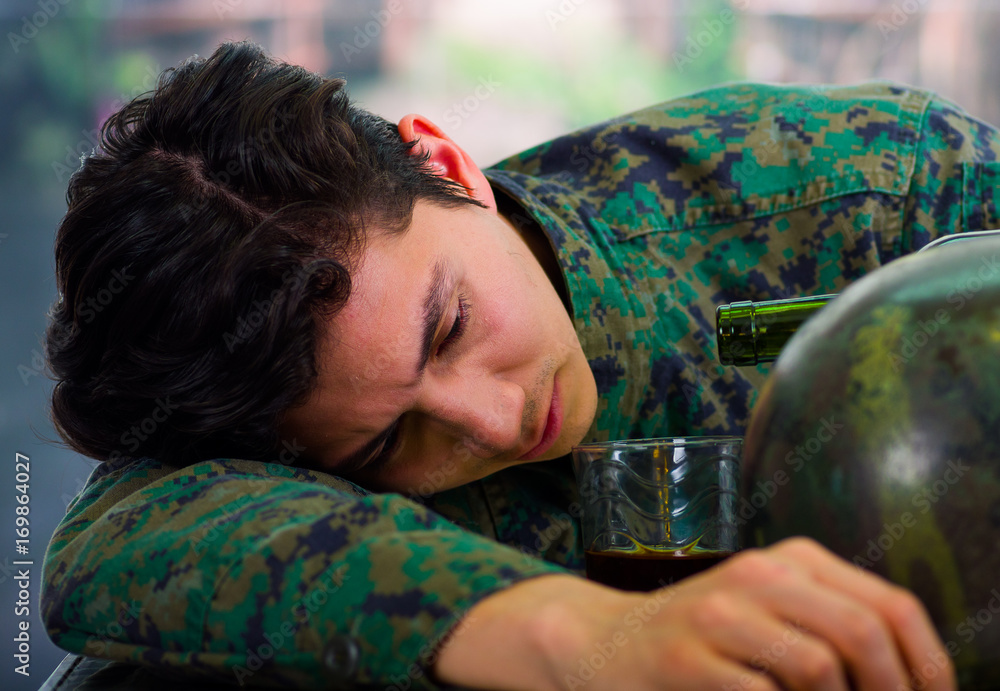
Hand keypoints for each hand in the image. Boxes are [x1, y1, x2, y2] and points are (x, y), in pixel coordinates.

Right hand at [432, 537, 955, 690]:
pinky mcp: (688, 657)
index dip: (928, 664)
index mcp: (792, 559)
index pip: (890, 604)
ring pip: (818, 665)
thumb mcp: (774, 609)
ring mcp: (720, 613)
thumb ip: (832, 624)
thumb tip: (905, 679)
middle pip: (861, 631)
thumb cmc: (707, 637)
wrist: (609, 642)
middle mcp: (759, 573)